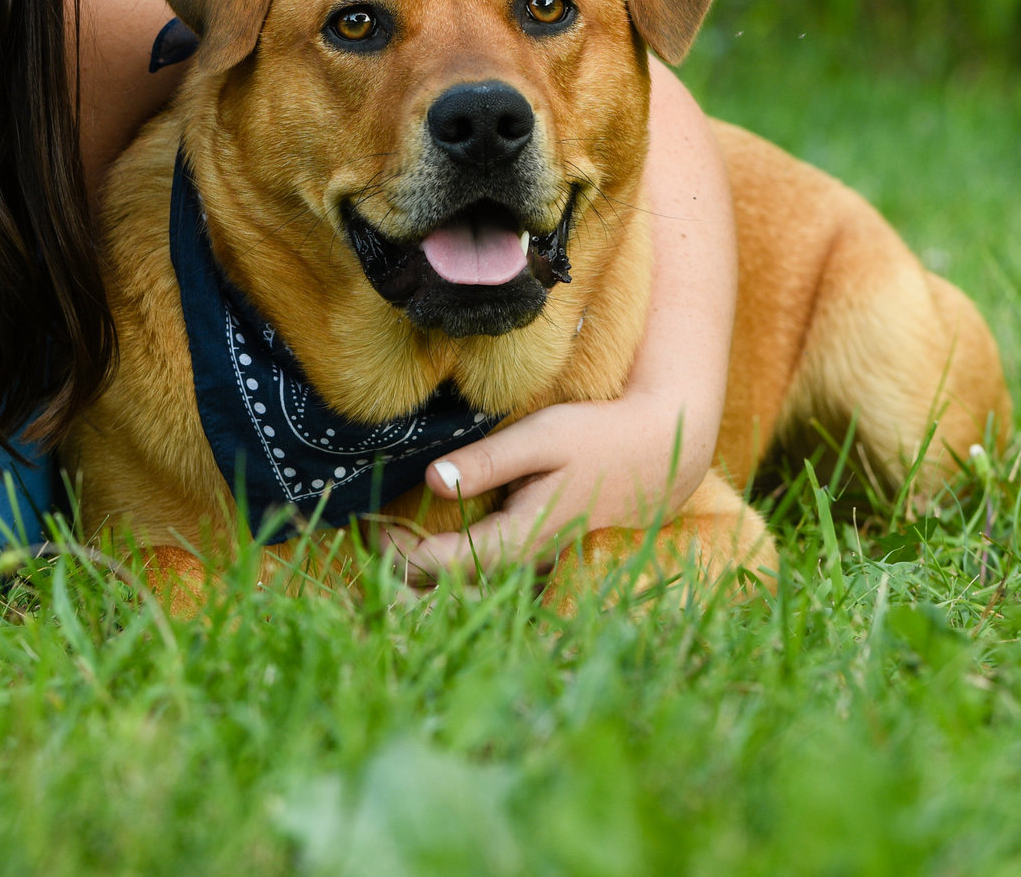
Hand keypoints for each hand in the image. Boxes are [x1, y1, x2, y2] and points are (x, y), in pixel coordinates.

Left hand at [382, 394, 696, 584]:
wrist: (656, 453)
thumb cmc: (597, 437)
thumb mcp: (541, 438)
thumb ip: (489, 461)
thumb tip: (435, 480)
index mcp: (520, 538)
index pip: (442, 565)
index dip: (397, 552)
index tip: (367, 524)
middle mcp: (524, 561)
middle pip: (448, 583)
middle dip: (400, 564)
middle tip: (363, 532)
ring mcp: (533, 560)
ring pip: (466, 581)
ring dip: (422, 565)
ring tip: (385, 534)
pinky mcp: (537, 551)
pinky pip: (484, 568)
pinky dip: (449, 560)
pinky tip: (428, 536)